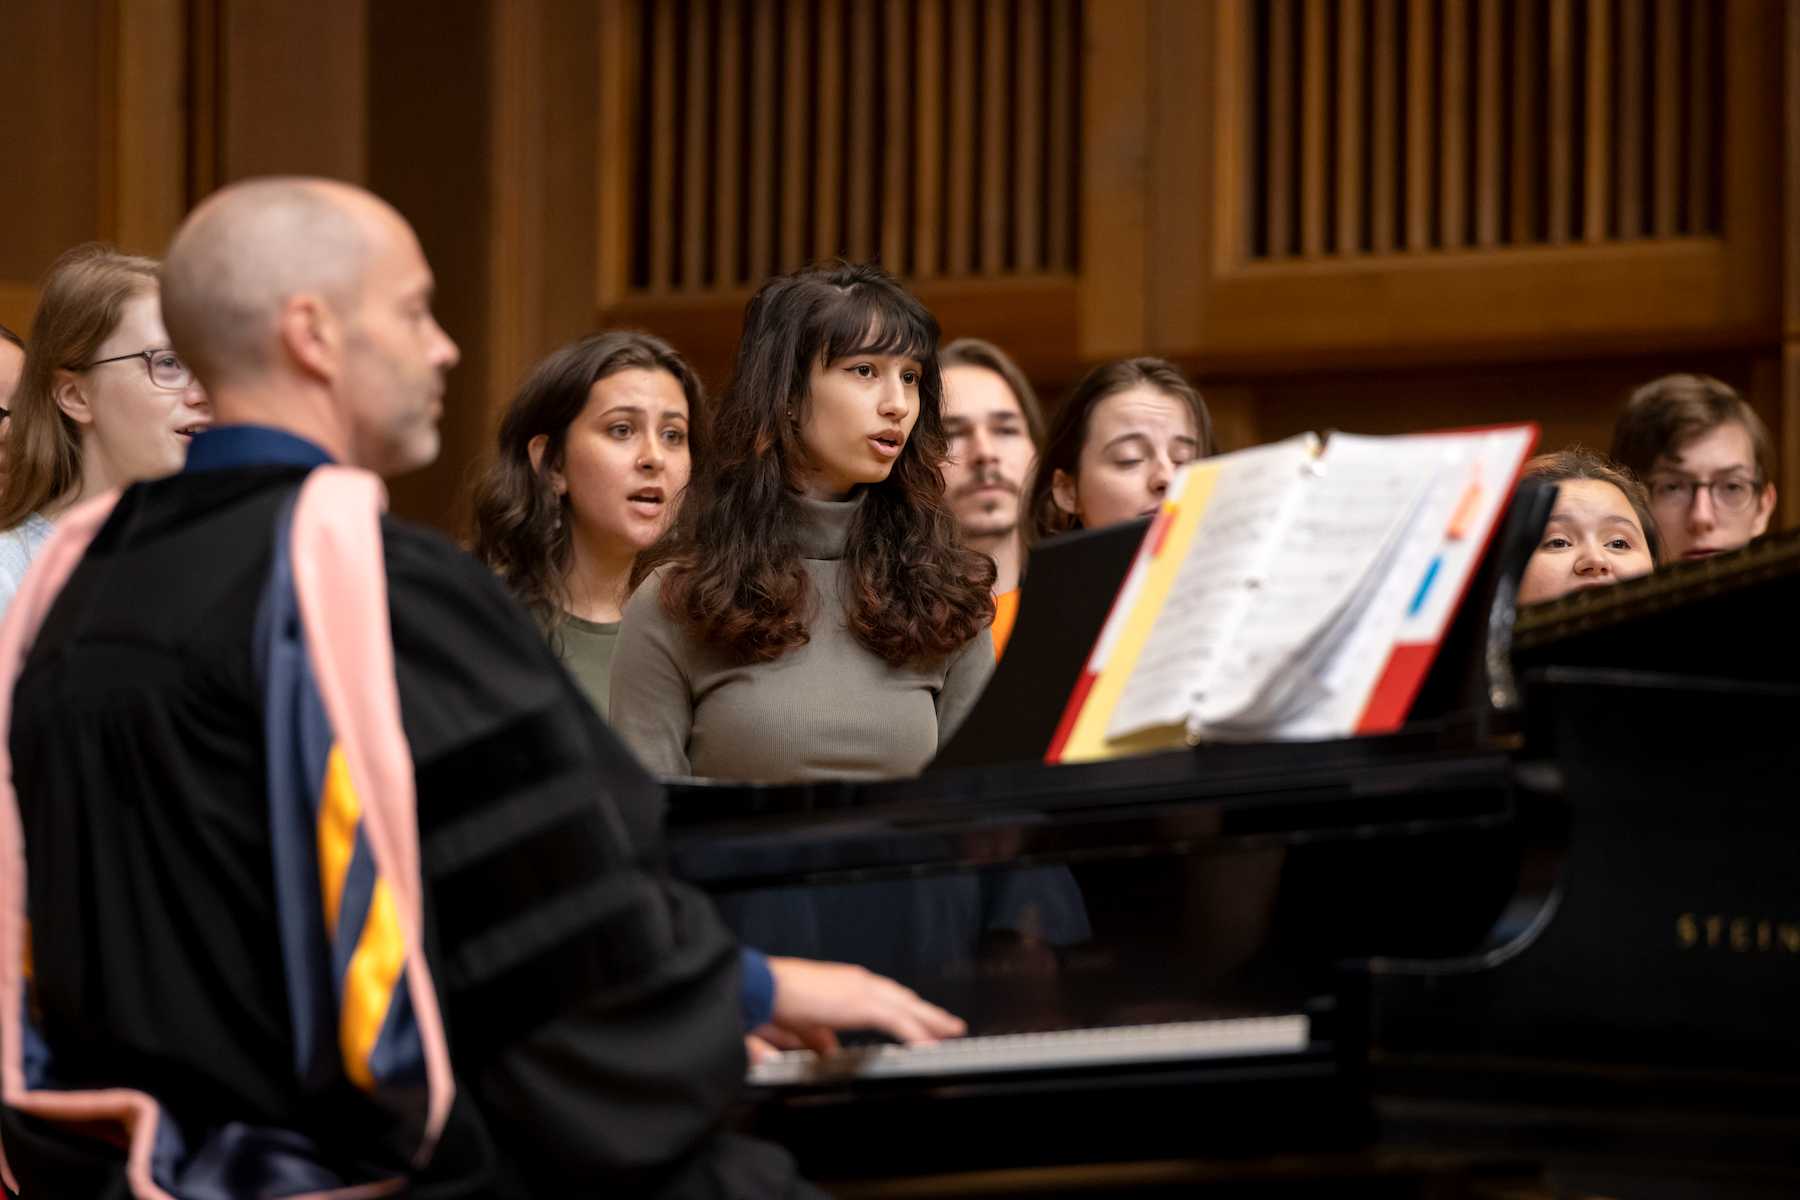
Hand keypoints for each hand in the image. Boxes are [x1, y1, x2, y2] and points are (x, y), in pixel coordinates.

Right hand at [760, 957, 964, 1057]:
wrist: (767, 987)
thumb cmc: (779, 1002)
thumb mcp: (805, 1025)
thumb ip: (820, 1039)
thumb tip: (827, 1053)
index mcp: (848, 984)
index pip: (887, 995)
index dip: (907, 1008)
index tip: (921, 1019)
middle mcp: (860, 982)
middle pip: (904, 998)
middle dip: (928, 1013)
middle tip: (950, 1025)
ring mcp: (862, 990)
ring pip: (908, 1007)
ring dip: (930, 1021)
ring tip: (950, 1033)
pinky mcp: (861, 1004)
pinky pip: (898, 1021)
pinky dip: (915, 1033)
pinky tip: (927, 1045)